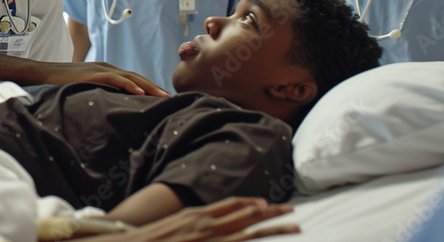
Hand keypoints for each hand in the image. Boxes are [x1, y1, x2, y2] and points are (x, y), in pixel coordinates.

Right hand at [37, 61, 170, 96]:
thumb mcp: (84, 92)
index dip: (150, 88)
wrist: (40, 74)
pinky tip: (140, 93)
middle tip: (172, 99)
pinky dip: (129, 85)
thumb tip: (108, 114)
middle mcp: (107, 68)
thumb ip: (97, 97)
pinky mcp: (92, 74)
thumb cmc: (59, 86)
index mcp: (106, 72)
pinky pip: (114, 79)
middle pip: (137, 77)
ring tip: (163, 97)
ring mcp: (100, 69)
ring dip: (149, 86)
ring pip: (130, 77)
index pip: (134, 80)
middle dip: (156, 88)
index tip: (164, 100)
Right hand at [83, 198, 299, 241]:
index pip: (231, 205)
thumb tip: (197, 226)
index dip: (252, 204)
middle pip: (246, 215)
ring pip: (250, 232)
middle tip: (294, 210)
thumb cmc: (146, 240)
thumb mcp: (170, 227)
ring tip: (297, 226)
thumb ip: (187, 224)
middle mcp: (204, 224)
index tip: (269, 205)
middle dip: (272, 213)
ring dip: (275, 229)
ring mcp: (207, 239)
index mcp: (195, 215)